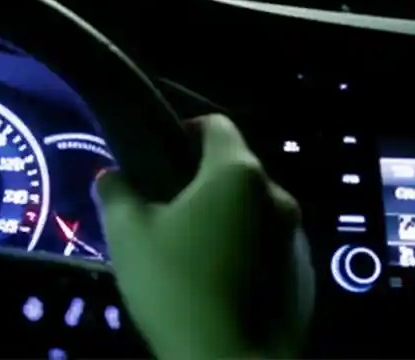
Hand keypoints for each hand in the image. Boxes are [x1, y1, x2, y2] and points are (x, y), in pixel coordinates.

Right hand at [94, 114, 313, 359]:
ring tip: (190, 253)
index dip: (186, 131)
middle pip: (236, 170)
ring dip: (226, 220)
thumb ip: (116, 193)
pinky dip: (246, 253)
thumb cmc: (177, 289)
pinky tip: (218, 284)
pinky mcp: (304, 275)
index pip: (216, 125)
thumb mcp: (128, 236)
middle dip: (202, 183)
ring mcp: (296, 237)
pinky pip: (269, 248)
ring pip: (254, 211)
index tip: (161, 157)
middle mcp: (276, 195)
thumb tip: (110, 176)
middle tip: (165, 211)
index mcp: (236, 173)